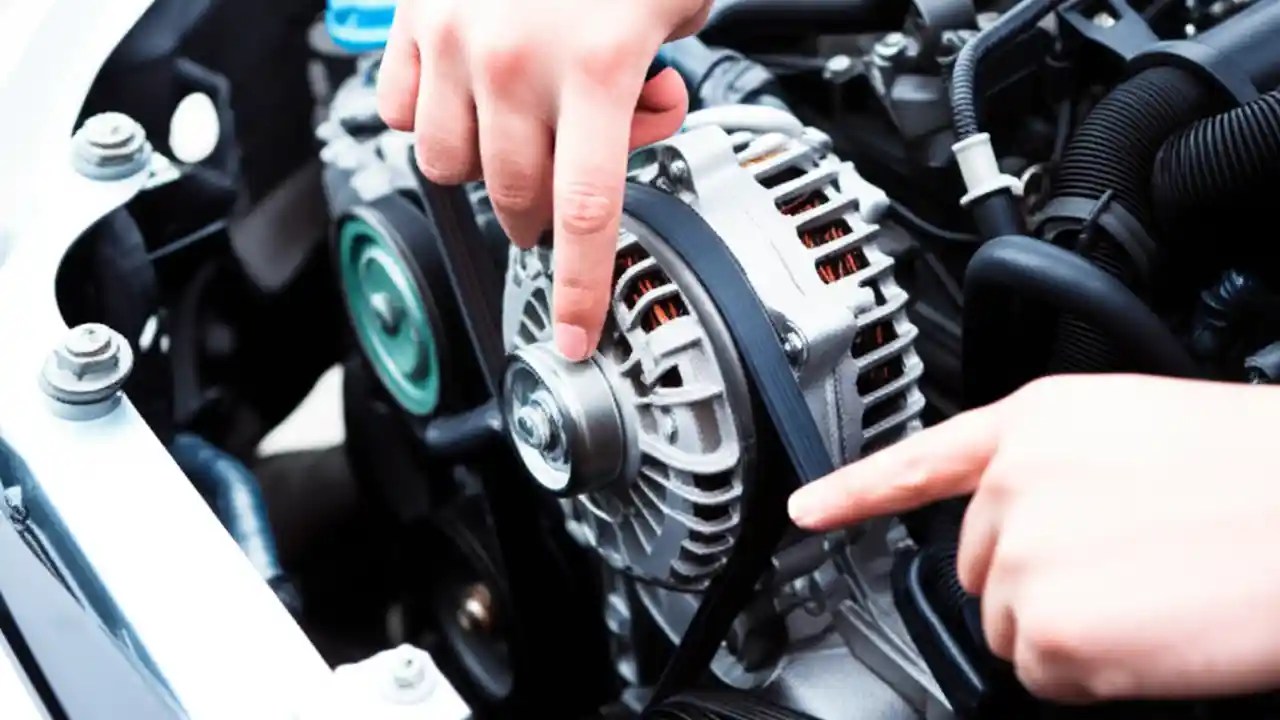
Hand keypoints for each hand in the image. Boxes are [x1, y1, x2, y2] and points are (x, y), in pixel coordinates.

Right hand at [376, 0, 709, 360]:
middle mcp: (516, 62)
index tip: (576, 336)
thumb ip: (654, 74)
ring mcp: (453, 41)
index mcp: (597, 66)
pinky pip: (399, 108)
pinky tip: (464, 95)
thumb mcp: (674, 4)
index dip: (580, 290)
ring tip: (517, 129)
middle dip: (539, 217)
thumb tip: (634, 118)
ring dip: (485, 171)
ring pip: (447, 165)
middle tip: (563, 181)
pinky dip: (429, 120)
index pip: (586, 214)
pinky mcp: (411, 19)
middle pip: (516, 198)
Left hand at [789, 374, 1279, 703]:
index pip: (919, 461)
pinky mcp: (1047, 628)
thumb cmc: (1256, 475)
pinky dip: (1093, 673)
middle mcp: (1011, 484)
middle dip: (1042, 581)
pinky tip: (1153, 630)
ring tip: (1152, 591)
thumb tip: (1024, 524)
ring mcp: (1022, 555)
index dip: (854, 490)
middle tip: (1131, 566)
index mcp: (1033, 423)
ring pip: (1010, 626)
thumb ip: (1055, 470)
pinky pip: (1043, 675)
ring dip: (1071, 629)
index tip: (807, 510)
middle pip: (980, 565)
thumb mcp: (1134, 432)